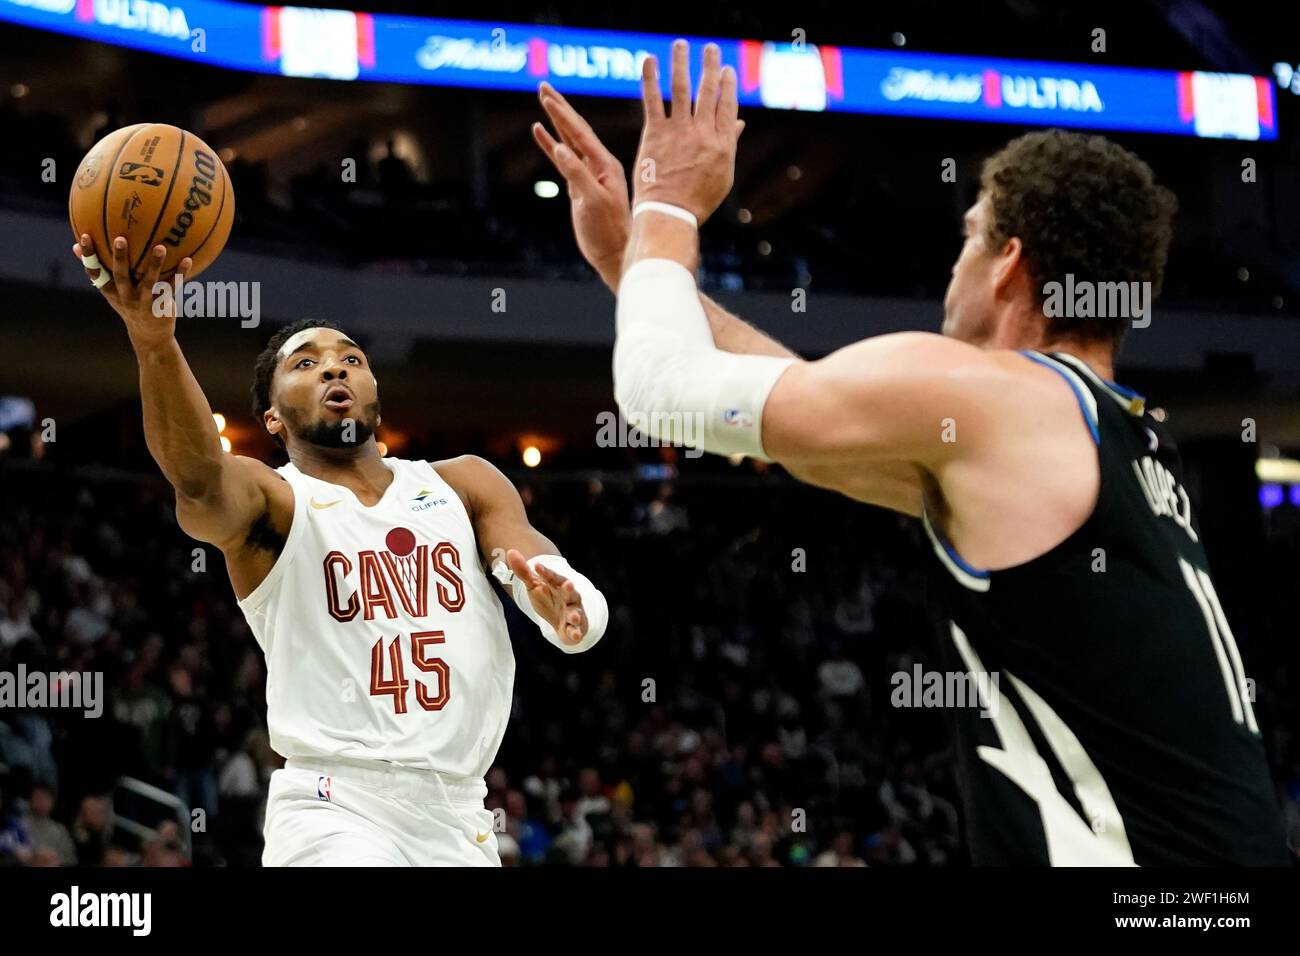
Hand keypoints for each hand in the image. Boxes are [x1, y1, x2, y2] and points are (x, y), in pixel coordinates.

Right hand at [72, 234, 191, 353]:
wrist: (149, 335)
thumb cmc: (128, 304)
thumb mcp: (111, 290)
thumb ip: (97, 269)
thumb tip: (75, 246)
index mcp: (111, 292)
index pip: (95, 273)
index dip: (89, 256)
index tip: (84, 236)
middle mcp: (126, 297)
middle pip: (121, 276)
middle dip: (119, 258)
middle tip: (120, 238)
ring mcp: (145, 302)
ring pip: (149, 282)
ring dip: (155, 264)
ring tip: (160, 247)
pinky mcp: (162, 305)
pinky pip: (172, 287)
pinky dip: (180, 274)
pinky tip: (187, 259)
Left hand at [506, 549, 587, 645]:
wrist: (562, 621)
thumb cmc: (548, 600)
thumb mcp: (534, 586)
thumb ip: (524, 571)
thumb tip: (510, 551)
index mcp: (558, 585)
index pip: (553, 577)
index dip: (546, 572)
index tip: (537, 566)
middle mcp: (568, 598)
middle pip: (570, 592)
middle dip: (570, 589)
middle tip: (569, 584)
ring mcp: (573, 613)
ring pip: (575, 613)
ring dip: (575, 615)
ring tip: (574, 617)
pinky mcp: (574, 629)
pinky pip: (576, 631)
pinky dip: (576, 633)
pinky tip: (575, 636)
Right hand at [532, 83, 630, 289]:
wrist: (615, 254)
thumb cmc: (609, 231)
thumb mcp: (593, 201)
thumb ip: (577, 174)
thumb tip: (560, 148)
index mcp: (605, 164)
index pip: (580, 133)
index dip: (562, 113)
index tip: (546, 95)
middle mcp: (599, 164)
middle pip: (575, 129)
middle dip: (559, 106)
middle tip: (543, 85)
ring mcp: (589, 175)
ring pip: (569, 140)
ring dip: (556, 120)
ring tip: (543, 100)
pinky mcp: (579, 187)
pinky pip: (563, 159)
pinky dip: (550, 145)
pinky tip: (540, 132)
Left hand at [632, 40, 743, 224]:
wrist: (669, 214)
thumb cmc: (697, 200)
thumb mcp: (722, 176)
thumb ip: (729, 145)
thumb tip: (738, 123)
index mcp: (722, 143)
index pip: (727, 105)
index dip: (727, 85)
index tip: (726, 69)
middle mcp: (702, 133)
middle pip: (708, 92)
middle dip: (710, 66)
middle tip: (710, 48)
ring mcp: (678, 132)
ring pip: (682, 89)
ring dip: (681, 63)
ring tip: (681, 45)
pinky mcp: (655, 134)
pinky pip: (653, 100)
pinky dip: (650, 79)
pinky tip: (649, 61)